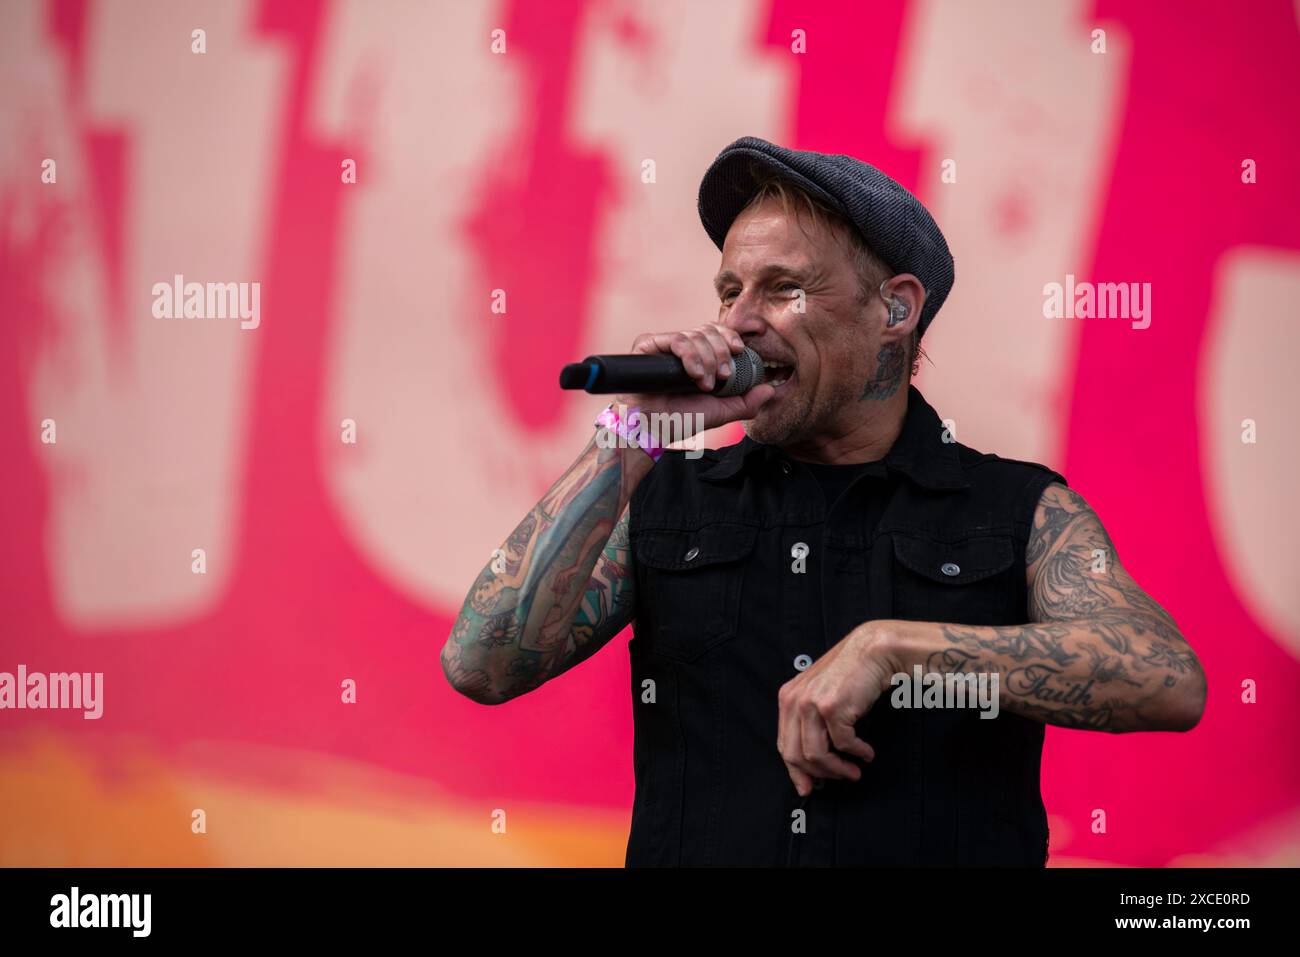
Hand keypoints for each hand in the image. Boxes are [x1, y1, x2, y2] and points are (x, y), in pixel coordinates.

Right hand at [613, 323, 774, 433]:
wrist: (653, 429)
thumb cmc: (681, 419)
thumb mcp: (721, 412)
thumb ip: (746, 402)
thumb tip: (769, 390)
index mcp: (700, 356)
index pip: (719, 333)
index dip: (733, 334)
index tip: (745, 345)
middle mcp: (683, 347)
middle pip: (711, 330)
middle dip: (722, 353)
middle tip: (722, 377)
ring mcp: (666, 344)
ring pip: (697, 335)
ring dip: (707, 360)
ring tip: (704, 384)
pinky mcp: (649, 344)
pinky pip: (678, 339)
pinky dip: (691, 357)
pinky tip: (694, 375)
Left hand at [776, 623, 904, 796]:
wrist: (872, 651)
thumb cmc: (850, 674)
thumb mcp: (820, 695)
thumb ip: (811, 724)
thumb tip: (812, 764)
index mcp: (787, 698)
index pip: (784, 745)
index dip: (796, 771)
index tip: (808, 787)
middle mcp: (794, 700)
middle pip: (795, 755)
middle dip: (818, 774)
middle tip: (839, 779)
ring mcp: (811, 703)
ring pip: (816, 755)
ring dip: (838, 769)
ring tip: (853, 771)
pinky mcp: (832, 707)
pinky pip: (843, 744)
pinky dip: (857, 753)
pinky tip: (866, 752)